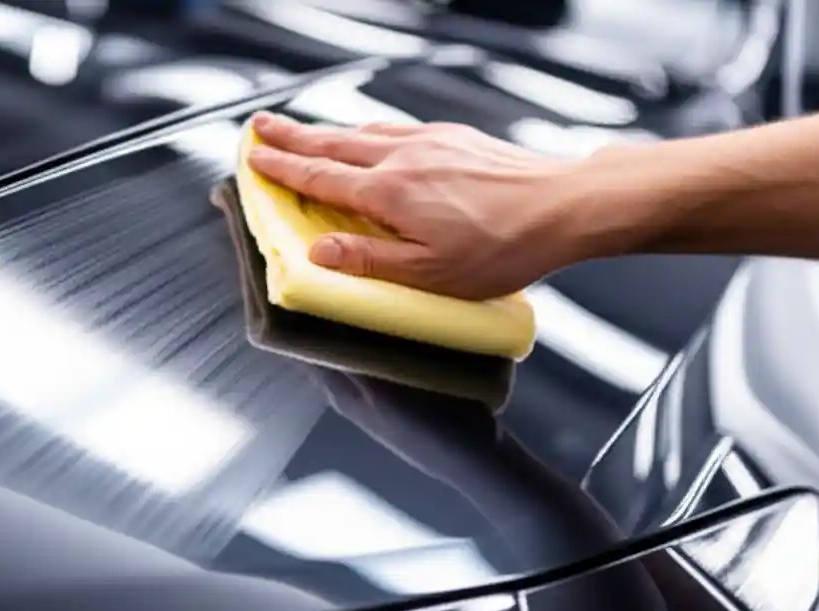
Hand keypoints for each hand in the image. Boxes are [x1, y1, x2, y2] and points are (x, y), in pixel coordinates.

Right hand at [248, 112, 594, 299]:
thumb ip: (368, 261)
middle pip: (332, 143)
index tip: (254, 158)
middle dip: (291, 137)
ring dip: (326, 133)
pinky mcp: (454, 138)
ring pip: (362, 132)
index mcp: (388, 193)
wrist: (564, 206)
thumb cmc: (503, 247)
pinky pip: (395, 129)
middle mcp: (402, 157)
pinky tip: (369, 138)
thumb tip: (317, 251)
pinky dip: (367, 132)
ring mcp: (430, 142)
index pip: (319, 178)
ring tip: (303, 134)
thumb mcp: (429, 273)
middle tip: (260, 129)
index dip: (282, 169)